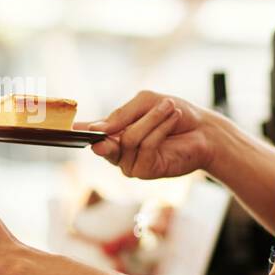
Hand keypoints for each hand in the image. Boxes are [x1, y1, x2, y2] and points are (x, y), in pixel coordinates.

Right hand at [81, 91, 216, 179]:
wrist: (204, 130)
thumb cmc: (174, 113)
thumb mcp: (146, 102)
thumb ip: (121, 114)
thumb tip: (97, 129)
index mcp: (113, 132)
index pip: (89, 133)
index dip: (79, 131)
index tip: (70, 128)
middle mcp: (118, 151)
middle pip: (103, 140)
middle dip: (112, 128)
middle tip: (103, 127)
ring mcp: (130, 163)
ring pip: (128, 140)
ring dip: (151, 119)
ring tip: (169, 107)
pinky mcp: (146, 171)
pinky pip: (146, 147)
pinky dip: (159, 129)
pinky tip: (172, 117)